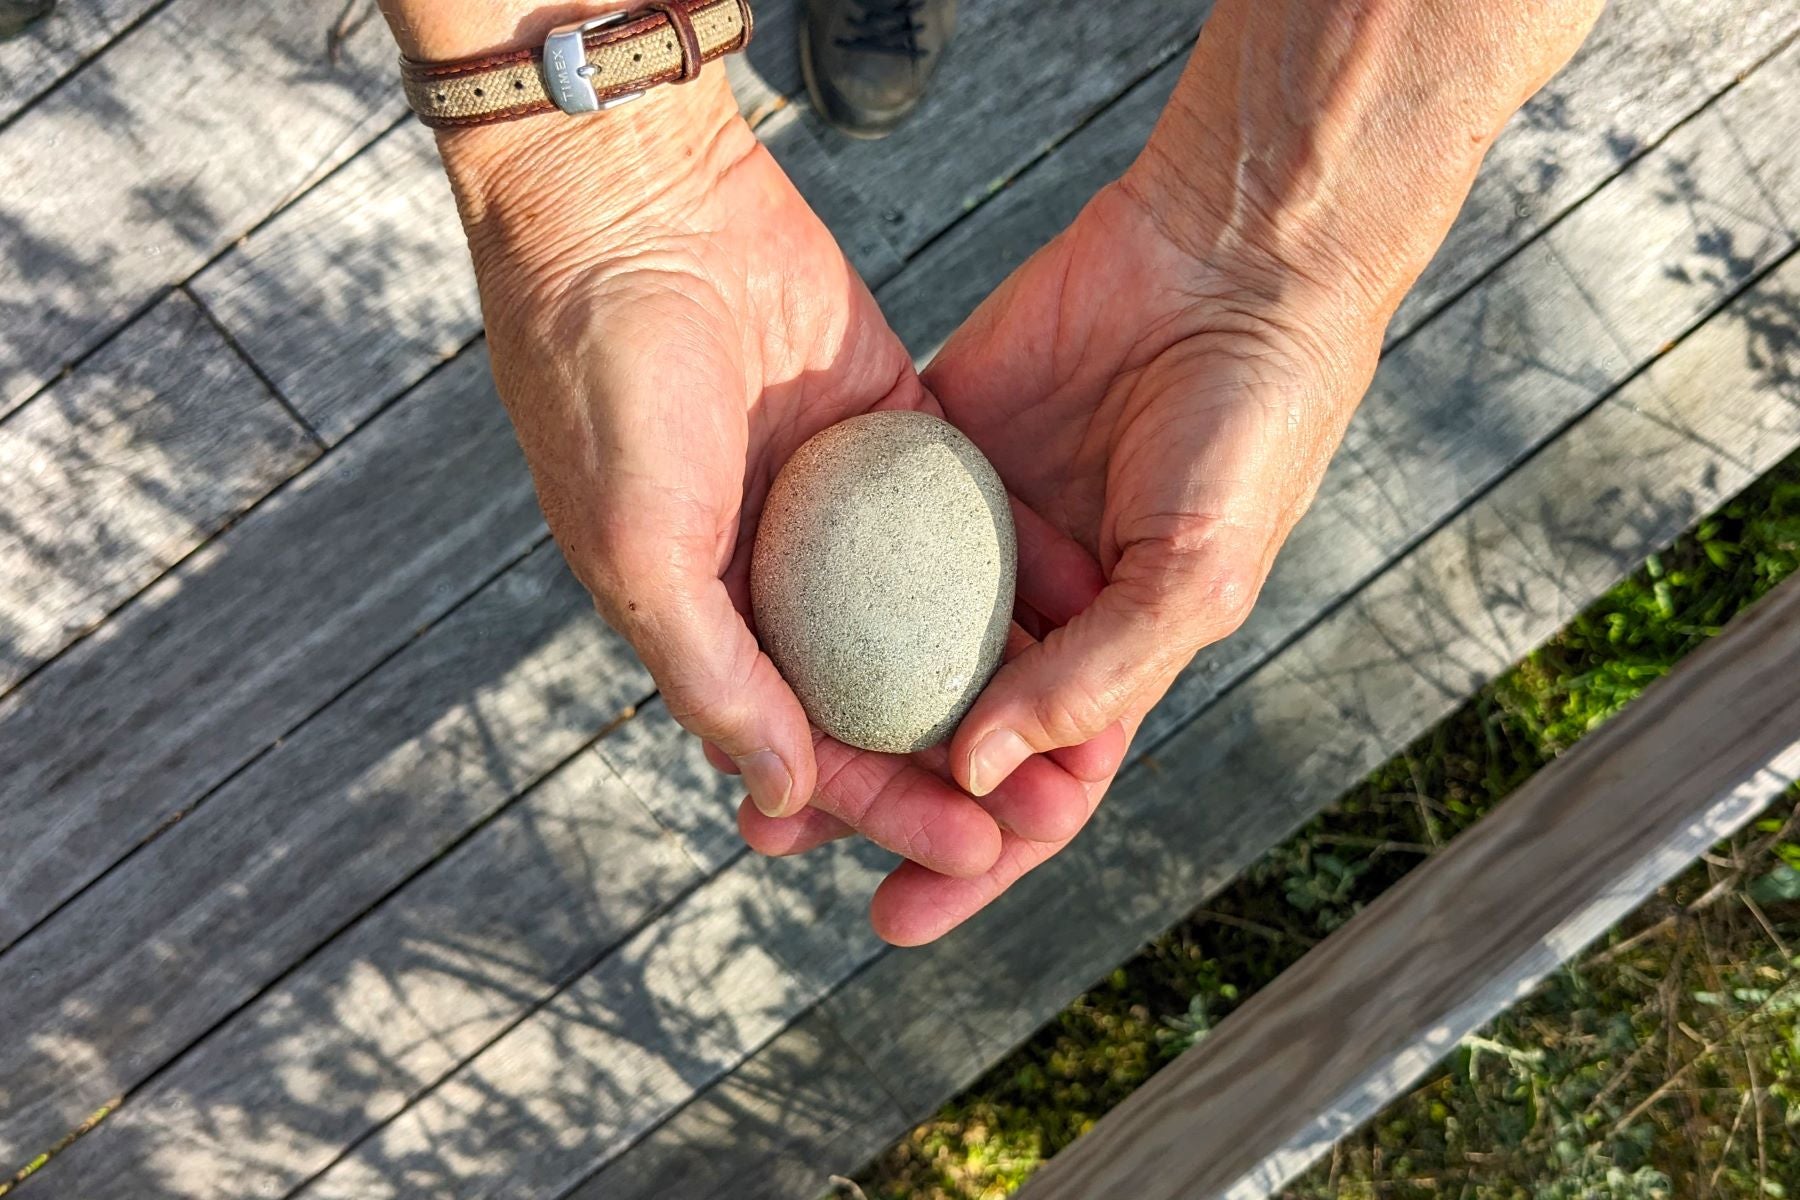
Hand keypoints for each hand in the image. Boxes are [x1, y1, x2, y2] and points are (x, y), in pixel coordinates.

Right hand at [438, 73, 1122, 910]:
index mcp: (709, 619)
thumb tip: (783, 794)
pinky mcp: (896, 431)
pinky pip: (968, 518)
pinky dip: (1016, 566)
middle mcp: (780, 577)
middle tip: (1049, 817)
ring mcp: (843, 507)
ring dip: (999, 679)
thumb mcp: (640, 545)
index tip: (971, 849)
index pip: (809, 744)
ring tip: (1085, 737)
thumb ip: (710, 671)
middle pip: (885, 698)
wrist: (637, 208)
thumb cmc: (606, 382)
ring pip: (935, 618)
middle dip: (959, 766)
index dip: (886, 805)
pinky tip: (1084, 612)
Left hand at [785, 0, 1603, 943]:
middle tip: (777, 839)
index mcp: (1115, 655)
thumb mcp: (1197, 572)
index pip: (1033, 786)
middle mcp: (1041, 608)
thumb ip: (1096, 676)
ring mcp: (980, 532)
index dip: (970, 858)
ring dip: (821, 700)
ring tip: (741, 757)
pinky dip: (813, 582)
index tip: (894, 916)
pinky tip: (747, 625)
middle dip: (868, 794)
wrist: (1229, 259)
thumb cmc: (1249, 427)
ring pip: (887, 637)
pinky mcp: (935, 450)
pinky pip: (862, 528)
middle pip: (942, 726)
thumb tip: (974, 767)